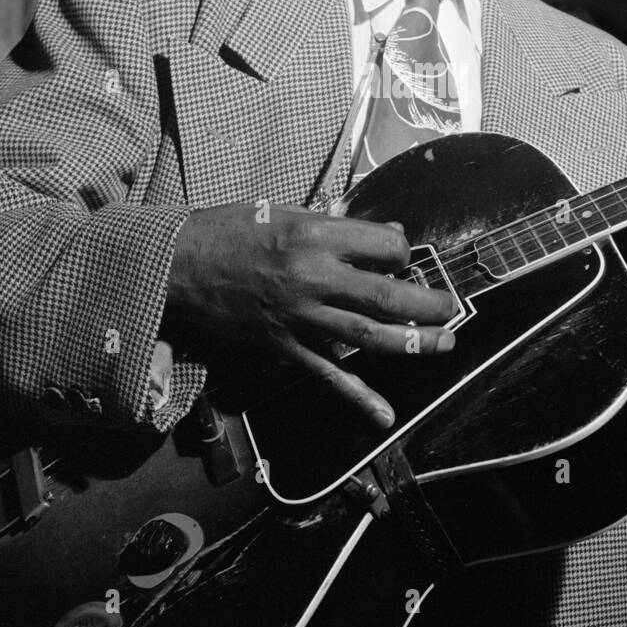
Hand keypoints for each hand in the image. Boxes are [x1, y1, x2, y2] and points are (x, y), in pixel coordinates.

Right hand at [164, 203, 456, 427]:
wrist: (173, 267)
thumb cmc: (226, 231)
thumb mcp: (283, 211)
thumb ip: (335, 226)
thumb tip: (386, 238)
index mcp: (314, 236)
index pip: (383, 247)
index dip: (402, 251)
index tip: (404, 255)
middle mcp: (312, 278)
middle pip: (386, 297)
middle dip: (428, 305)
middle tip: (453, 307)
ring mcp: (299, 317)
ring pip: (368, 337)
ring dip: (413, 343)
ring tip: (445, 344)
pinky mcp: (283, 347)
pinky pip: (327, 375)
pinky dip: (358, 397)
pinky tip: (385, 415)